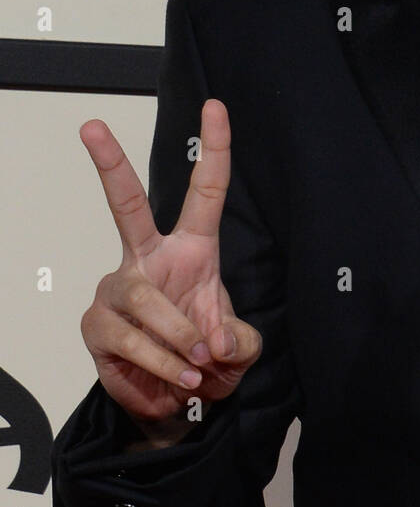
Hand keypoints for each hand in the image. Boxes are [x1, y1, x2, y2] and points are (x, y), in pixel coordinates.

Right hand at [79, 99, 261, 427]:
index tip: (215, 106)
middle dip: (110, 164)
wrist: (174, 400)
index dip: (214, 148)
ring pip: (146, 302)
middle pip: (126, 205)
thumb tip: (218, 341)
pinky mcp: (96, 324)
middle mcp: (148, 258)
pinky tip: (175, 379)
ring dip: (178, 341)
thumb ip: (240, 342)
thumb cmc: (206, 353)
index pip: (206, 190)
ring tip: (198, 368)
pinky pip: (131, 343)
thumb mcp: (239, 347)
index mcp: (192, 248)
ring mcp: (118, 289)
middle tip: (92, 126)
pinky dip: (161, 367)